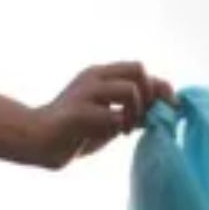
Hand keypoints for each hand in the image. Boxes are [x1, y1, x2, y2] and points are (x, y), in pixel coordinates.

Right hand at [27, 62, 174, 167]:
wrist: (36, 140)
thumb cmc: (75, 132)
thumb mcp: (109, 119)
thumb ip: (132, 112)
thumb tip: (163, 110)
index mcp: (100, 75)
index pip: (139, 69)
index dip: (160, 87)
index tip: (171, 107)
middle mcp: (93, 77)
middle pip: (139, 71)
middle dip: (151, 95)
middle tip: (144, 118)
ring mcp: (85, 92)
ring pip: (130, 90)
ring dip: (137, 111)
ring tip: (127, 128)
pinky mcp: (78, 113)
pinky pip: (114, 116)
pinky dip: (122, 126)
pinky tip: (116, 134)